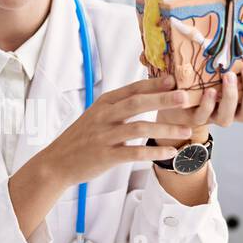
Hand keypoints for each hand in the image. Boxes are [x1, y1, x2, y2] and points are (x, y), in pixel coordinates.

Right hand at [36, 74, 195, 186]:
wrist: (56, 163)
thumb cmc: (80, 139)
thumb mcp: (95, 116)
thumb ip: (117, 106)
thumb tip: (145, 94)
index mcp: (103, 104)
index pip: (132, 89)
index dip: (154, 84)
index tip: (174, 79)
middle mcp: (104, 117)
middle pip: (137, 104)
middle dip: (163, 100)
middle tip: (186, 98)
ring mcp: (104, 136)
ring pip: (139, 128)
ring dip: (165, 129)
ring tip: (186, 130)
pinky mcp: (106, 156)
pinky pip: (135, 152)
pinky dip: (154, 152)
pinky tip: (170, 153)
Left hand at [156, 63, 242, 140]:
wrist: (180, 92)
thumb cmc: (214, 77)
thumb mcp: (235, 65)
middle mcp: (233, 113)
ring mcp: (214, 116)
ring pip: (227, 119)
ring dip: (230, 97)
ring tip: (229, 75)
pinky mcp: (195, 117)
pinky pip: (203, 116)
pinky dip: (207, 104)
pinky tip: (209, 90)